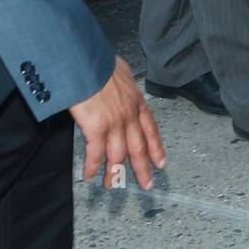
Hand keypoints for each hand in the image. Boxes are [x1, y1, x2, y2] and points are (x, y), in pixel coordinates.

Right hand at [70, 57, 165, 191]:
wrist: (88, 62)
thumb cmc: (101, 63)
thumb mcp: (122, 73)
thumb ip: (124, 84)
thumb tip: (121, 83)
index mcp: (136, 102)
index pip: (150, 129)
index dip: (156, 147)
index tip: (161, 162)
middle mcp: (129, 116)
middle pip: (138, 147)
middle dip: (143, 168)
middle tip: (146, 183)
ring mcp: (114, 124)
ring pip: (117, 155)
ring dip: (114, 173)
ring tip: (111, 186)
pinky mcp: (96, 129)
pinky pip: (95, 154)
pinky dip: (92, 167)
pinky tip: (90, 176)